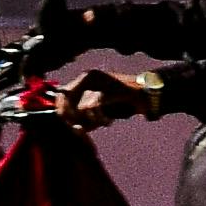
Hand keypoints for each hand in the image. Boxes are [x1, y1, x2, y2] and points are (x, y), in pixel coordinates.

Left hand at [40, 61, 164, 127]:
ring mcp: (99, 80)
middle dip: (73, 119)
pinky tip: (108, 122)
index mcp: (83, 79)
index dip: (62, 113)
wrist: (145, 94)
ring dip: (91, 122)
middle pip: (67, 100)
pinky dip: (100, 119)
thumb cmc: (121, 102)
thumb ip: (84, 119)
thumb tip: (74, 129)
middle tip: (86, 129)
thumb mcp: (99, 111)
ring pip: (80, 107)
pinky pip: (95, 107)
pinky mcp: (109, 88)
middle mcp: (88, 76)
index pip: (60, 95)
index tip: (73, 127)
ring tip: (103, 123)